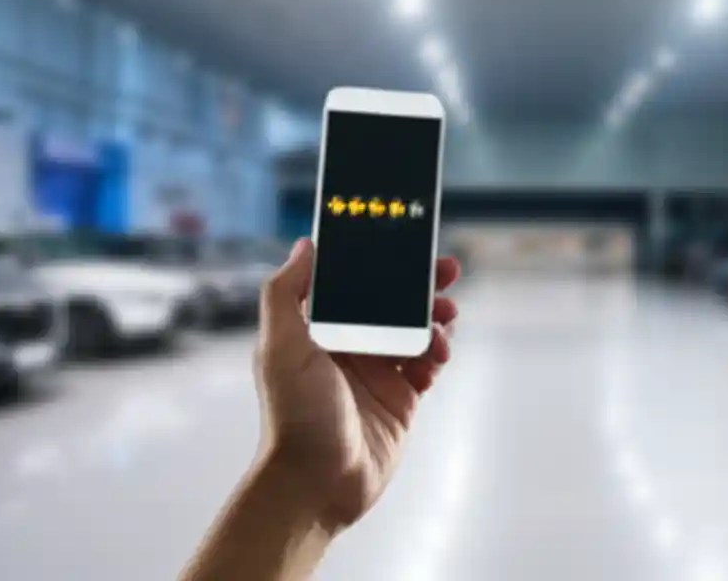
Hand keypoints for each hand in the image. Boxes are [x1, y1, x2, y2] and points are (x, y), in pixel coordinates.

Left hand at [255, 238, 460, 531]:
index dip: (381, 261)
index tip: (405, 243)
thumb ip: (286, 294)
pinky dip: (439, 353)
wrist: (318, 483)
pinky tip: (439, 354)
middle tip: (446, 270)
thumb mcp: (281, 348)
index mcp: (320, 330)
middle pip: (392, 302)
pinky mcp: (401, 398)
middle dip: (420, 284)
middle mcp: (350, 347)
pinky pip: (428, 364)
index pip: (355, 284)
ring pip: (416, 330)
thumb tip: (304, 245)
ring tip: (447, 317)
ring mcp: (378, 372)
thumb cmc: (293, 416)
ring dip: (435, 318)